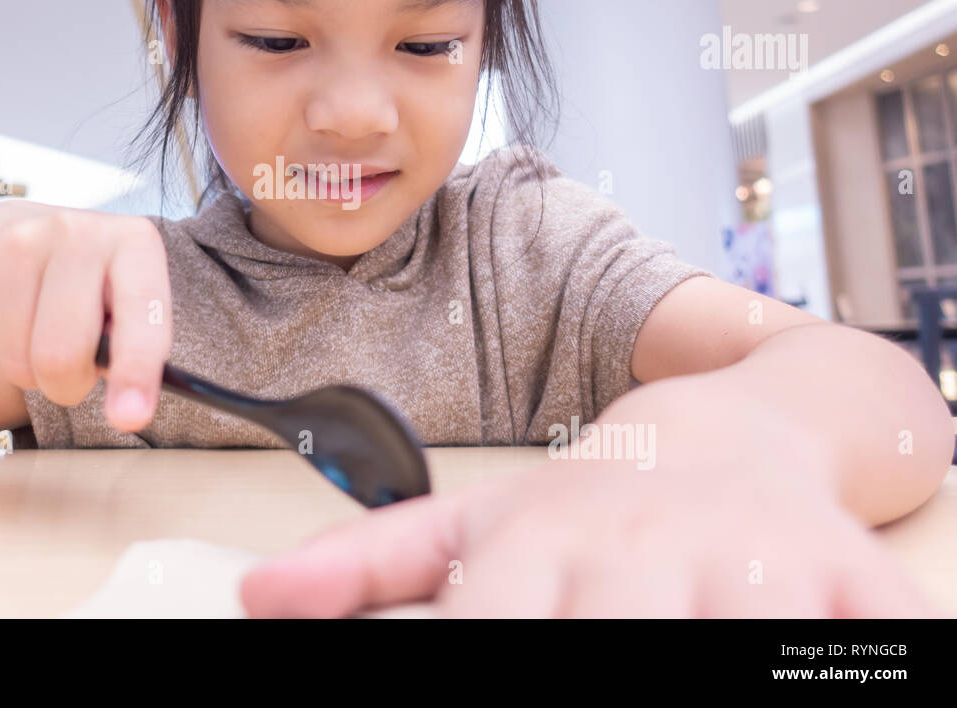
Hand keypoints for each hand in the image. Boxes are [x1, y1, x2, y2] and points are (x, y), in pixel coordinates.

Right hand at [0, 200, 171, 430]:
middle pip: (62, 354)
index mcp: (131, 241)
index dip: (137, 368)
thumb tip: (130, 409)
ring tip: (35, 332)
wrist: (1, 229)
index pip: (141, 309)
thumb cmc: (79, 284)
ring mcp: (16, 240)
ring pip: (18, 362)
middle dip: (67, 386)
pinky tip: (2, 316)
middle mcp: (75, 230)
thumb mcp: (118, 299)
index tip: (131, 418)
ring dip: (28, 371)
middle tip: (72, 373)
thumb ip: (132, 345)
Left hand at [240, 452, 943, 616]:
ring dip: (701, 643)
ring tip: (670, 631)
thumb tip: (256, 596)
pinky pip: (842, 631)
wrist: (732, 423)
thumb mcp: (476, 523)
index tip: (477, 677)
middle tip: (589, 651)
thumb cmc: (591, 499)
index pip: (488, 629)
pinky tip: (790, 634)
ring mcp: (743, 554)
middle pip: (606, 640)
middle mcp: (635, 545)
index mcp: (539, 541)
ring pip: (714, 633)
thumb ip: (367, 566)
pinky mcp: (843, 569)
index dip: (477, 653)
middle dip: (596, 654)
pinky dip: (822, 651)